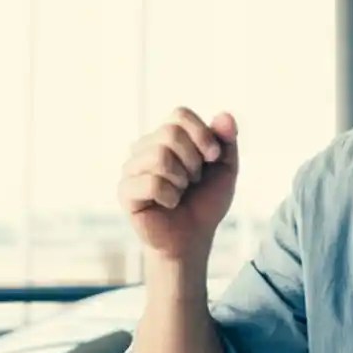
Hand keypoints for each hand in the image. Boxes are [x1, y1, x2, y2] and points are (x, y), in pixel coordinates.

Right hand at [118, 108, 238, 260]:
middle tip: (194, 180)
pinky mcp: (125, 191)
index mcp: (166, 136)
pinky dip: (170, 196)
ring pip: (159, 156)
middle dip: (193, 161)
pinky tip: (168, 204)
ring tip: (180, 192)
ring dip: (181, 179)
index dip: (202, 133)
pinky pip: (151, 182)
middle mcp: (145, 147)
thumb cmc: (205, 201)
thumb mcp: (225, 169)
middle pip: (170, 133)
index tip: (213, 157)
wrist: (193, 238)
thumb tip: (225, 115)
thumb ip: (227, 141)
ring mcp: (132, 168)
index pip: (179, 114)